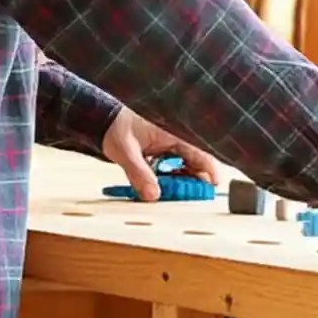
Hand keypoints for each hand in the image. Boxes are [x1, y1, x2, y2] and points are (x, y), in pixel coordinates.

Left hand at [101, 107, 219, 201]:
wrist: (102, 121)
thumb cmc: (115, 127)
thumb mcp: (125, 150)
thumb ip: (138, 172)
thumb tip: (153, 195)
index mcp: (172, 132)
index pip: (199, 150)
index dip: (209, 167)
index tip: (215, 183)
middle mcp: (175, 138)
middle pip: (195, 162)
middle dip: (194, 180)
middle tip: (188, 196)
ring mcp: (169, 147)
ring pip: (185, 167)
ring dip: (181, 181)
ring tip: (172, 191)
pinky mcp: (162, 153)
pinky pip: (173, 169)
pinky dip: (171, 179)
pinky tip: (161, 185)